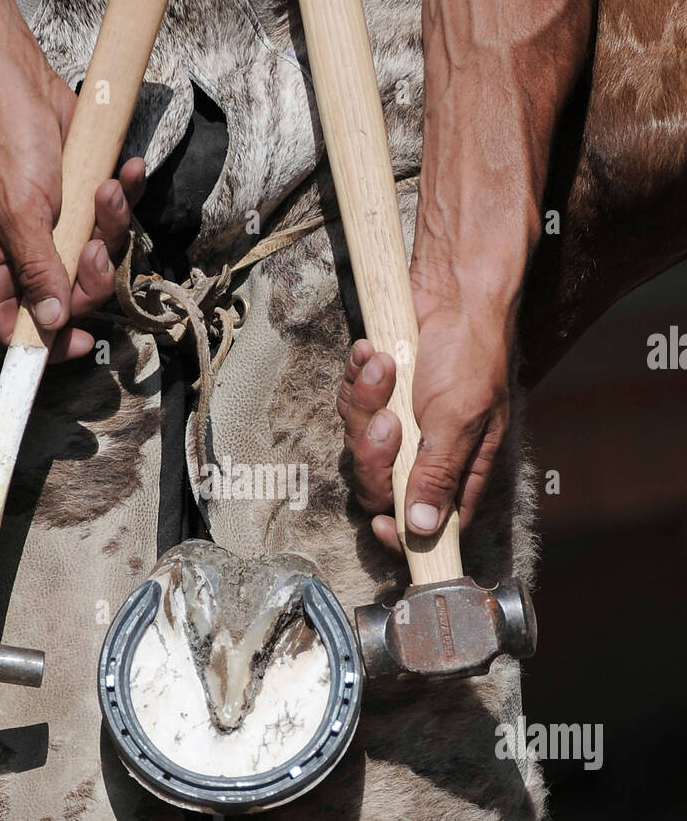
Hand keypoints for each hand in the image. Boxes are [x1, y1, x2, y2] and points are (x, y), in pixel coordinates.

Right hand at [0, 59, 143, 360]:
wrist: (21, 85)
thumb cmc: (7, 147)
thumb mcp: (19, 215)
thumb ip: (37, 270)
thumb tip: (51, 321)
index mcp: (4, 266)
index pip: (20, 326)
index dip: (49, 343)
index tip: (81, 341)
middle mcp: (34, 254)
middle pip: (76, 298)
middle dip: (95, 276)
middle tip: (94, 246)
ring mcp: (64, 229)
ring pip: (104, 256)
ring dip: (114, 225)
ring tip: (108, 190)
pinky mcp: (89, 202)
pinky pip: (119, 216)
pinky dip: (128, 195)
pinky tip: (128, 170)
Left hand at [337, 305, 511, 554]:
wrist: (454, 288)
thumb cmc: (470, 351)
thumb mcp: (460, 419)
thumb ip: (438, 475)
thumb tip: (423, 530)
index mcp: (459, 469)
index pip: (429, 526)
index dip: (402, 533)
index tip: (381, 524)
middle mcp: (427, 454)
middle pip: (381, 487)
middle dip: (375, 455)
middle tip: (389, 420)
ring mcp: (399, 425)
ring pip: (358, 444)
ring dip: (365, 404)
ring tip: (382, 366)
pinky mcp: (375, 396)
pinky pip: (349, 404)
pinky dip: (355, 378)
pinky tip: (368, 351)